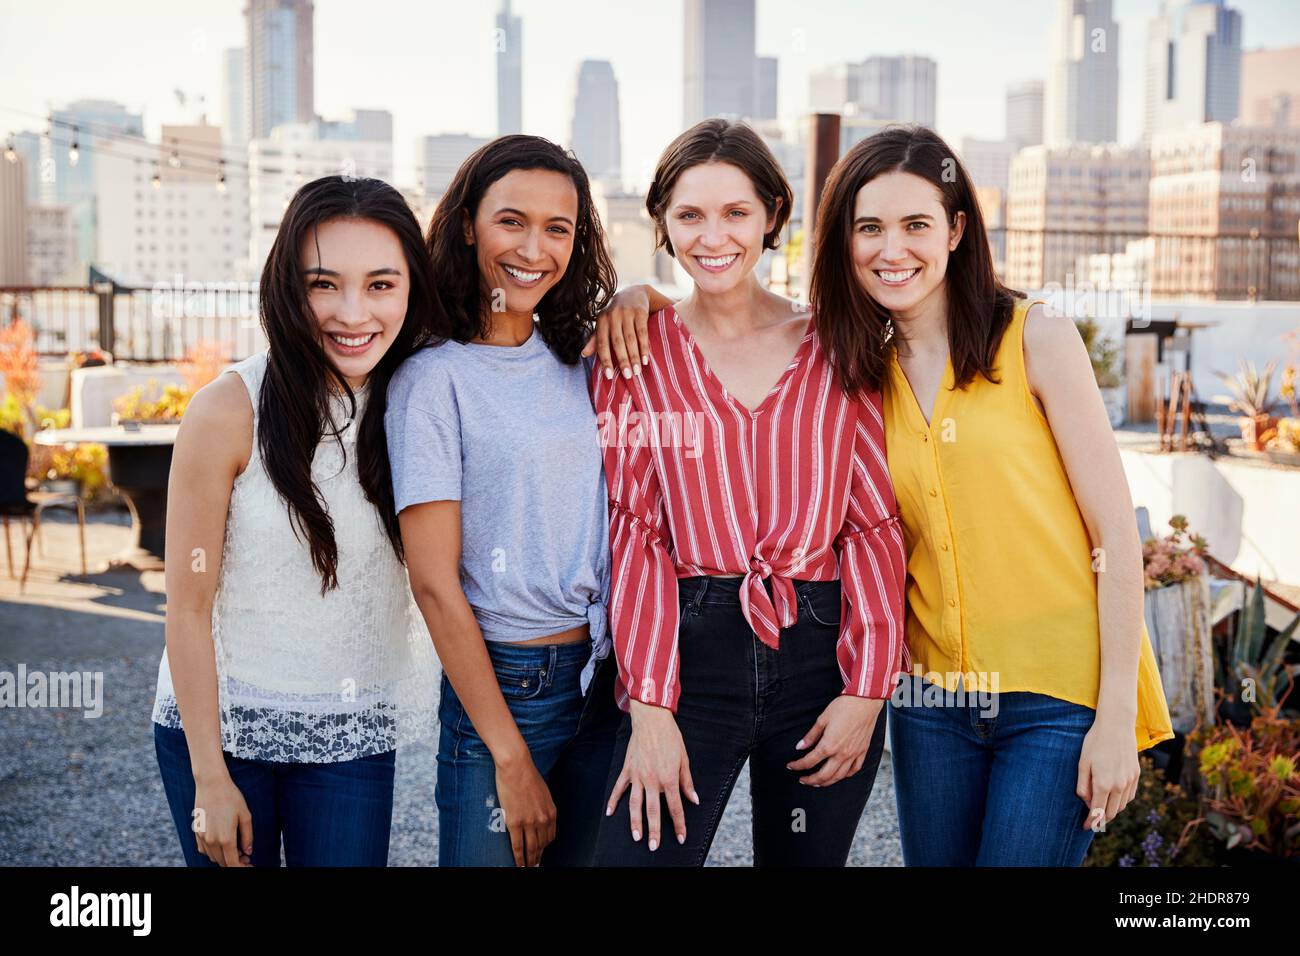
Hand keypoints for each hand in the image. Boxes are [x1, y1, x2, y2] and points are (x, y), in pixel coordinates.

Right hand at [193, 772, 253, 866]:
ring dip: (224, 857)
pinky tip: (222, 843)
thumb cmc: (231, 797)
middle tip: (245, 856)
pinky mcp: (197, 832)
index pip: (233, 864)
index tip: (250, 865)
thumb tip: (248, 852)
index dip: (242, 867)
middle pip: (223, 862)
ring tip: (236, 848)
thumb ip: (247, 836)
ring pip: (213, 857)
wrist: (211, 784)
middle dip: (235, 862)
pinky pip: (204, 850)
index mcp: (226, 838)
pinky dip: (213, 852)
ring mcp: (202, 837)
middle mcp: (212, 841)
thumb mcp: (245, 816)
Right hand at [495, 755, 556, 866]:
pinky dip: (518, 858)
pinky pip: (518, 846)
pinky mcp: (515, 823)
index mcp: (551, 812)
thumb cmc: (527, 776)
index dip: (544, 847)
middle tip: (534, 865)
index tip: (540, 852)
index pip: (550, 836)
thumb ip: (542, 808)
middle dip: (537, 856)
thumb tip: (538, 818)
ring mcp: (529, 822)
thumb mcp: (542, 793)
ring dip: (528, 861)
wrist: (516, 767)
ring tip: (526, 867)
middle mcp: (543, 820)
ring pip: (530, 848)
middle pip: (541, 845)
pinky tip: (518, 864)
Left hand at [582, 284, 651, 379]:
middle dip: (622, 360)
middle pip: (617, 342)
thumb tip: (583, 354)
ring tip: (637, 371)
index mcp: (601, 320)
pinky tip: (645, 359)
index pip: (602, 343)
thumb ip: (595, 339)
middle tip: (627, 376)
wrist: (634, 293)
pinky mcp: (640, 311)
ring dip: (634, 356)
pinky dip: (644, 347)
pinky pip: (642, 332)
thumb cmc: (616, 315)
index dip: (605, 360)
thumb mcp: (604, 324)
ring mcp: (627, 312)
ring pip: (630, 338)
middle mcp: (612, 315)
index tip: (609, 376)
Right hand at [606, 700, 698, 850]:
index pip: (675, 807)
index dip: (679, 824)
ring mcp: (638, 776)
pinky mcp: (628, 770)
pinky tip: (609, 813)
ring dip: (635, 822)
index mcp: (669, 778)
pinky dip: (613, 801)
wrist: (652, 720)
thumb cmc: (671, 738)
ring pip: (635, 804)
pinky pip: (619, 788)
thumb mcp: (684, 759)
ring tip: (636, 836)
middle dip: (655, 830)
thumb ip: (687, 782)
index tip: (681, 838)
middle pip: (653, 811)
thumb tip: (694, 799)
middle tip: (653, 846)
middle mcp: (652, 780)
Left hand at [786, 695, 883, 785]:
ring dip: (826, 782)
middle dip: (811, 780)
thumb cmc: (844, 707)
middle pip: (824, 775)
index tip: (791, 766)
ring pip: (839, 776)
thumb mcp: (822, 719)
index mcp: (829, 745)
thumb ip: (811, 736)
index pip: (809, 761)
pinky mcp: (863, 752)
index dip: (798, 765)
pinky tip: (840, 775)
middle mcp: (842, 753)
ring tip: (818, 782)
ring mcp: (853, 754)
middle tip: (802, 780)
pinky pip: (854, 770)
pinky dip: (845, 775)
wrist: (865, 701)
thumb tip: (800, 746)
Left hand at [1076, 713, 1139, 830]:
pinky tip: (1114, 797)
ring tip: (1101, 807)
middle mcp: (1119, 786)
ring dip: (1112, 810)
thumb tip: (1085, 801)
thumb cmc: (1095, 742)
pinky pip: (1130, 796)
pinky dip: (1122, 801)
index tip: (1085, 827)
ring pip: (1122, 806)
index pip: (1097, 812)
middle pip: (1111, 813)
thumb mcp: (1083, 762)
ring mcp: (1129, 781)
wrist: (1116, 726)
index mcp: (1103, 784)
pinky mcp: (1136, 775)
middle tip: (1092, 819)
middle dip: (1101, 819)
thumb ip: (1083, 785)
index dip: (1091, 822)